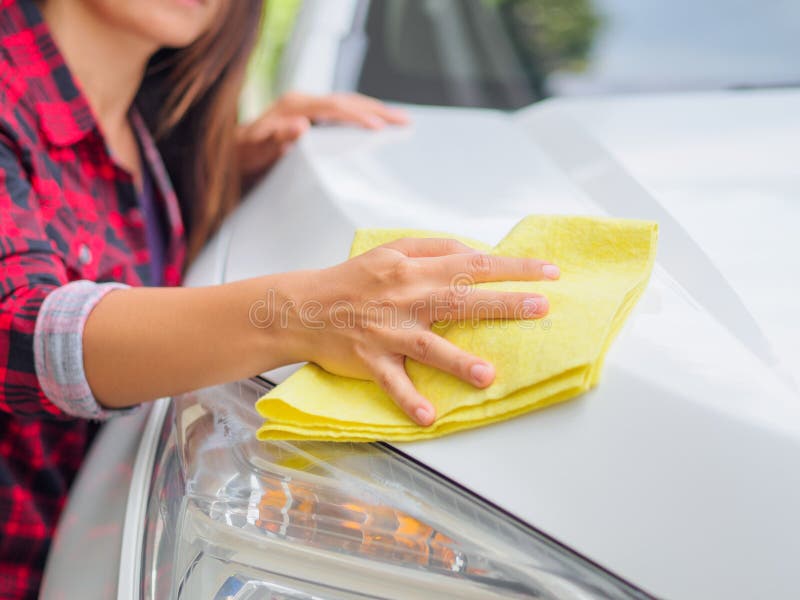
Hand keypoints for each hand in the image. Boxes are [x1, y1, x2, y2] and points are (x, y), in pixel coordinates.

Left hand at [237, 92, 408, 181]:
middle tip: (405, 121)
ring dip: (376, 111)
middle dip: (378, 110)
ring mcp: (309, 107)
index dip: (357, 117)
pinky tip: (380, 125)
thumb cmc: (245, 157)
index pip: (333, 108)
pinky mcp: (313, 116)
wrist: (235, 154)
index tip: (379, 127)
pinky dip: (365, 116)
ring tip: (402, 121)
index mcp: (293, 107)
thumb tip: (300, 126)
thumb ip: (275, 138)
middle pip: (347, 101)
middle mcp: (302, 102)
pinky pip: (344, 112)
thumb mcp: (256, 151)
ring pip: (349, 104)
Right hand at [283, 238, 558, 425]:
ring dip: (457, 361)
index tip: (548, 273)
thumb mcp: (393, 249)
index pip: (472, 264)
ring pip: (427, 346)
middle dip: (503, 304)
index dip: (512, 267)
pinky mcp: (370, 360)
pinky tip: (428, 418)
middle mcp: (405, 298)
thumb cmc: (354, 278)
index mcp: (414, 269)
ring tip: (487, 376)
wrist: (304, 306)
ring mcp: (388, 332)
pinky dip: (407, 400)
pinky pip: (391, 383)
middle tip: (541, 308)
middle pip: (460, 300)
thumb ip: (435, 248)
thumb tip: (477, 253)